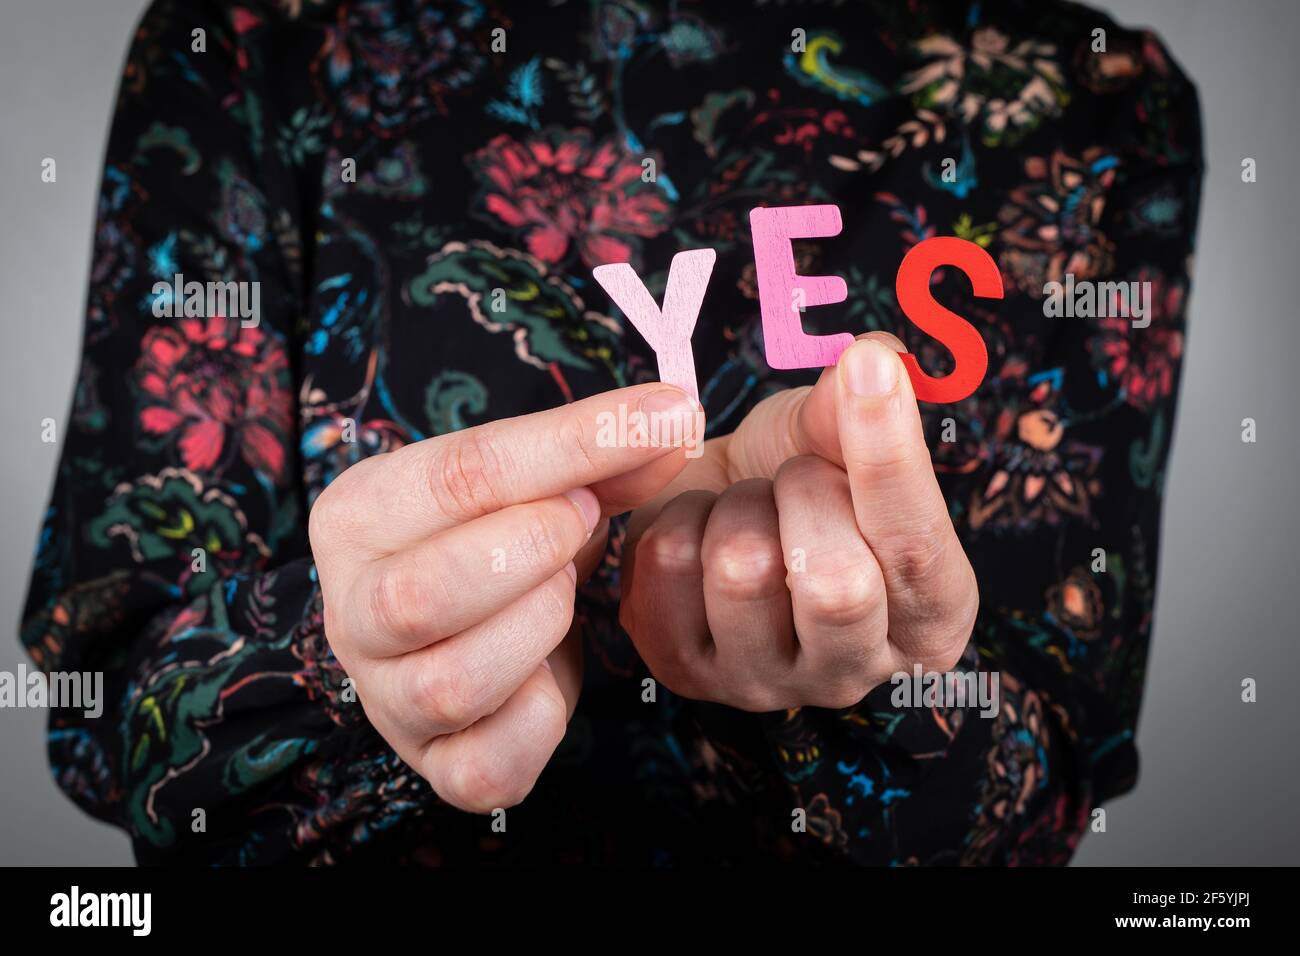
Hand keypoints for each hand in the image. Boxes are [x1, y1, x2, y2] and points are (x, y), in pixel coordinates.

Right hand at [310, 384, 700, 810]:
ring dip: (537, 629)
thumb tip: (674, 420)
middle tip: (583, 523)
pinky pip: (485, 767)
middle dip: (531, 552)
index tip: (663, 419)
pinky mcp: (436, 766)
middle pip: (420, 598)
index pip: (457, 475)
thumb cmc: (497, 534)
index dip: (572, 447)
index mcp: (359, 517)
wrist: (469, 618)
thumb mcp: (538, 480)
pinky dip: (541, 719)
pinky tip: (553, 674)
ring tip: (561, 593)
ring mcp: (387, 699)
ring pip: (451, 685)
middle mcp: (351, 613)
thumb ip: (601, 454)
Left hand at [620, 334, 977, 710]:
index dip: (890, 456)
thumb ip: (864, 405)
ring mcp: (764, 681)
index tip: (868, 369)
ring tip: (745, 502)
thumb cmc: (796, 475)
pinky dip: (677, 518)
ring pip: (742, 570)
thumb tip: (877, 358)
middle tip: (796, 474)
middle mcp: (854, 670)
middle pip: (835, 585)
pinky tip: (699, 528)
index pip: (917, 550)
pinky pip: (667, 567)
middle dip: (805, 492)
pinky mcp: (683, 669)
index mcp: (930, 619)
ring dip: (737, 503)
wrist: (716, 506)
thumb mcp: (842, 435)